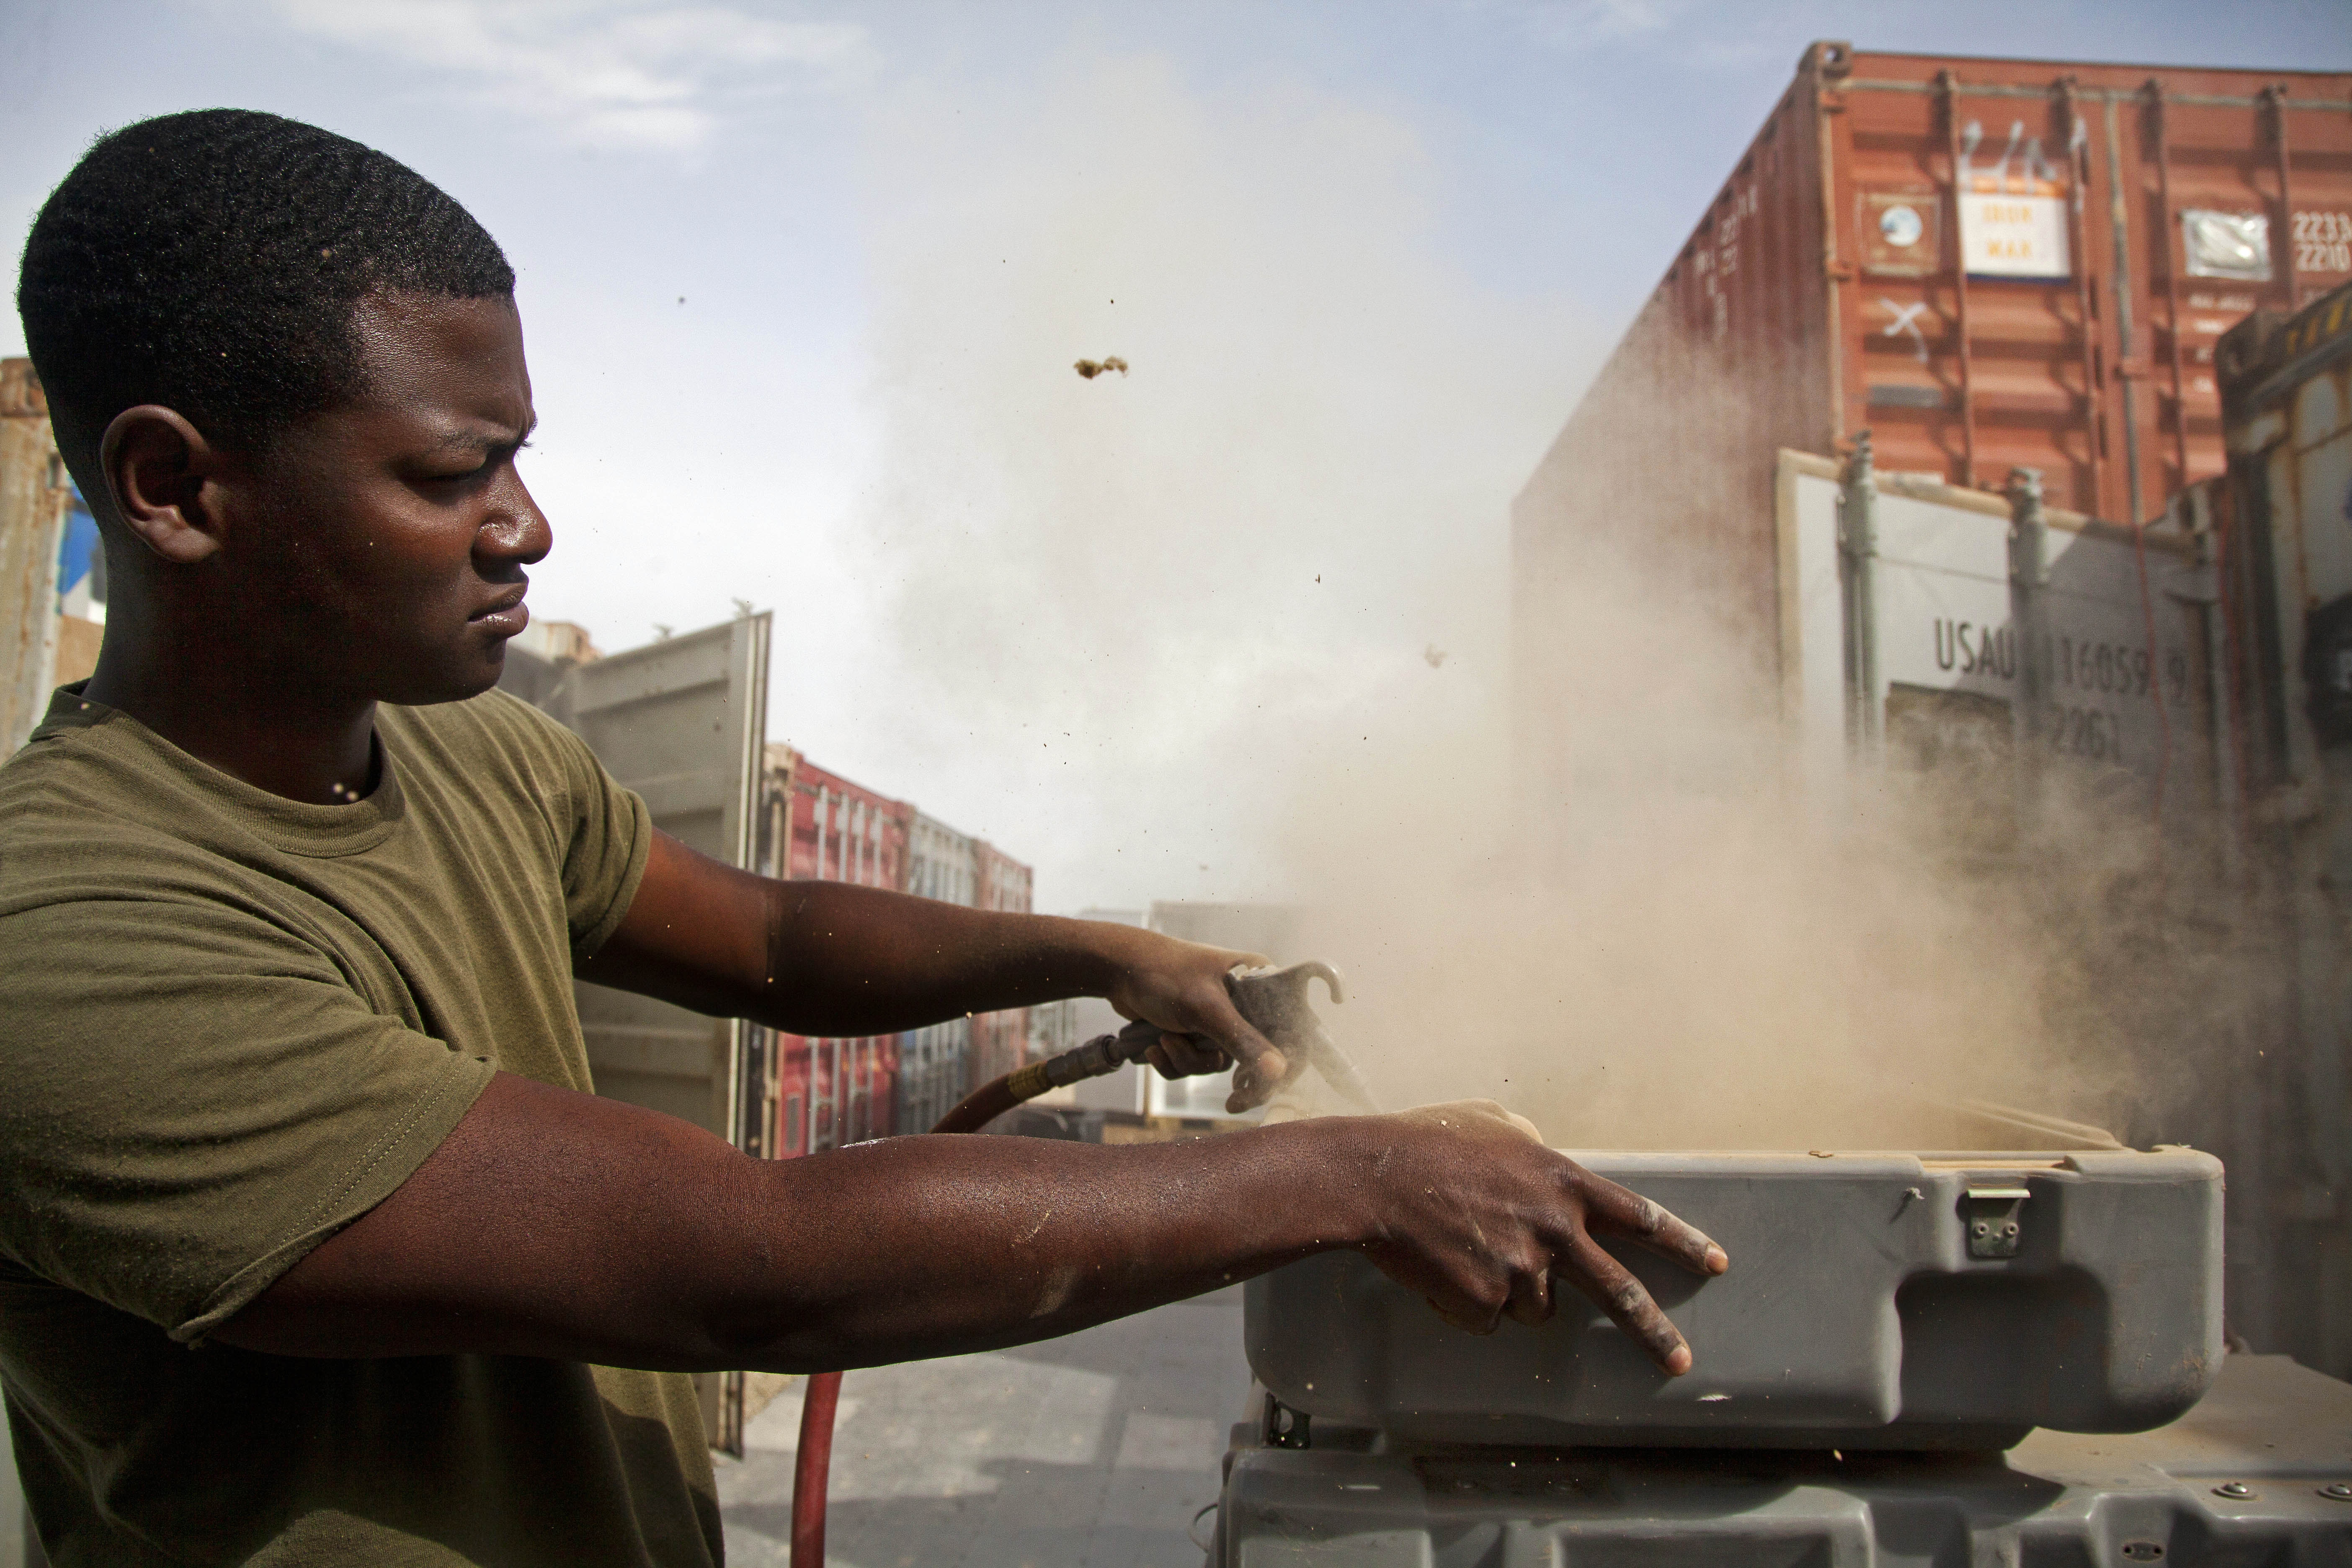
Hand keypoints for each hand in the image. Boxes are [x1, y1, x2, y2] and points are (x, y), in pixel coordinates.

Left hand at [1095, 928, 1292, 1109]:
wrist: (1117, 969)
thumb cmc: (1164, 975)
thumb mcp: (1205, 1009)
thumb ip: (1242, 1040)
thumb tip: (1278, 1071)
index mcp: (1260, 984)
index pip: (1292, 1030)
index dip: (1285, 1064)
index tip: (1269, 1087)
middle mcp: (1244, 1001)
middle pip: (1256, 1055)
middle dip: (1228, 1071)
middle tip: (1233, 1101)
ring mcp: (1218, 1017)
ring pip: (1218, 1063)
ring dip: (1189, 1062)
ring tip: (1166, 1040)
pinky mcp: (1195, 1030)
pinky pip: (1194, 1063)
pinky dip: (1174, 1063)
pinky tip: (1155, 1047)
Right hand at [1342, 1100, 1727, 1372]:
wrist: (1376, 1180)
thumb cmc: (1430, 1145)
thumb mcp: (1497, 1131)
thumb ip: (1534, 1157)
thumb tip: (1547, 1168)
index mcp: (1563, 1184)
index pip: (1640, 1217)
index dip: (1683, 1243)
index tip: (1717, 1263)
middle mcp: (1555, 1231)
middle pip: (1619, 1291)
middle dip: (1655, 1331)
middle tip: (1681, 1361)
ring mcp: (1523, 1271)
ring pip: (1536, 1306)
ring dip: (1510, 1290)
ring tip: (1466, 1248)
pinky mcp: (1486, 1302)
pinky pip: (1488, 1317)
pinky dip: (1468, 1302)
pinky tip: (1441, 1266)